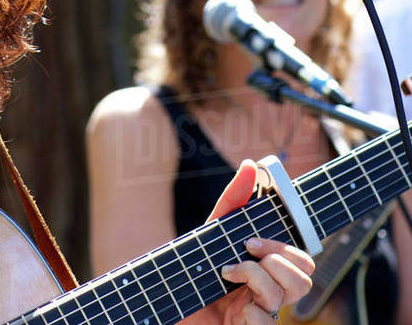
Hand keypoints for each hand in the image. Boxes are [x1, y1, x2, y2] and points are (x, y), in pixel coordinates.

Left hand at [201, 161, 314, 324]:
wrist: (169, 300)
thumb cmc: (197, 269)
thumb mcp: (214, 233)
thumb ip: (233, 201)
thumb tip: (250, 165)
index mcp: (268, 272)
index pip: (302, 260)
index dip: (285, 246)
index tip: (252, 238)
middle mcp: (271, 295)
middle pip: (305, 276)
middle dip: (277, 257)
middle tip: (246, 251)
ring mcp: (263, 316)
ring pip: (288, 294)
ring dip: (256, 276)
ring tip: (229, 274)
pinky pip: (265, 323)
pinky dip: (246, 313)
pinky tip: (229, 310)